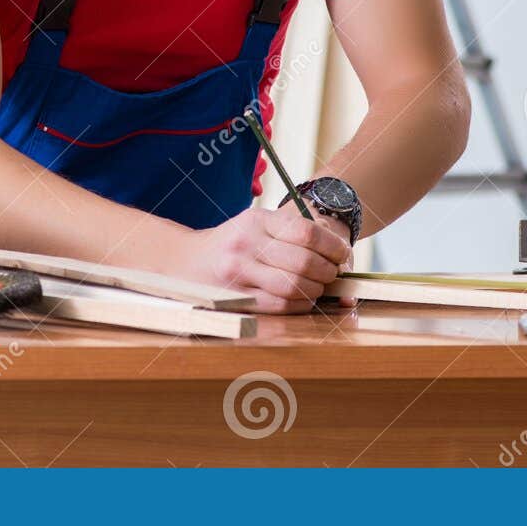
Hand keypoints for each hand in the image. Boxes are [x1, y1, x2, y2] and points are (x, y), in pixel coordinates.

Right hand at [165, 206, 349, 313]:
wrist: (185, 262)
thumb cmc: (232, 243)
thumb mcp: (256, 224)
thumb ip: (292, 233)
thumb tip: (341, 255)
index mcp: (257, 220)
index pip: (306, 232)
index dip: (333, 246)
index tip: (342, 254)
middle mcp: (247, 243)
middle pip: (304, 262)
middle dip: (327, 272)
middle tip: (332, 273)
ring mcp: (239, 272)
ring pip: (294, 286)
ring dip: (315, 290)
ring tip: (317, 286)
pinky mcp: (237, 297)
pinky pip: (280, 305)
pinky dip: (300, 304)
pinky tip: (302, 298)